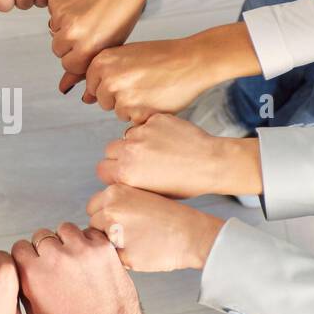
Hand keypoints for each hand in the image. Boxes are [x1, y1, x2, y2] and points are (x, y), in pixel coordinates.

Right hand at [11, 224, 151, 313]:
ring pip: (64, 229)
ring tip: (74, 259)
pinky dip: (88, 242)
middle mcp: (55, 258)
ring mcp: (80, 251)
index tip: (36, 263)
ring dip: (67, 241)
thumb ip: (25, 288)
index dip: (27, 256)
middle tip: (57, 265)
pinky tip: (90, 259)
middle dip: (47, 249)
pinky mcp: (102, 249)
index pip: (20, 247)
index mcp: (33, 274)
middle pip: (41, 236)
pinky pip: (89, 232)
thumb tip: (22, 270)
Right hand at [48, 0, 180, 92]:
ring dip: (66, 25)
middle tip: (91, 28)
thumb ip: (85, 68)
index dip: (81, 57)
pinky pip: (53, 11)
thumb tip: (64, 88)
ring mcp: (61, 13)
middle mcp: (71, 32)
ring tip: (88, 13)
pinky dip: (63, 9)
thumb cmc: (123, 12)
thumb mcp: (109, 45)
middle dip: (70, 43)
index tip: (92, 46)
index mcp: (86, 48)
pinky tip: (82, 2)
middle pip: (58, 49)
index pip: (68, 65)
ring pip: (53, 30)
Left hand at [83, 22, 260, 122]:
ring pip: (117, 111)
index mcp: (101, 61)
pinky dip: (144, 115)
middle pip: (103, 100)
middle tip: (143, 83)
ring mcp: (121, 96)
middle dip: (120, 96)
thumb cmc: (162, 57)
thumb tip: (85, 98)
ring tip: (151, 90)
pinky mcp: (137, 112)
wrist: (191, 61)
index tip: (130, 77)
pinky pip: (132, 121)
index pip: (92, 85)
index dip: (112, 83)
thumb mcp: (126, 56)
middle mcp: (108, 78)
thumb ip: (103, 74)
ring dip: (132, 107)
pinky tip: (156, 99)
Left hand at [86, 184, 224, 271]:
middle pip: (93, 225)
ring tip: (139, 241)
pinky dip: (126, 259)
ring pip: (101, 244)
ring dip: (114, 245)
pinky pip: (115, 260)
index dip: (105, 216)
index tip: (121, 221)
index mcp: (114, 192)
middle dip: (106, 231)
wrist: (192, 234)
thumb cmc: (169, 216)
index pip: (93, 208)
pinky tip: (143, 251)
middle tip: (132, 232)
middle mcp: (111, 210)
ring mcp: (116, 234)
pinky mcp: (125, 256)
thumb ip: (116, 202)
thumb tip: (97, 214)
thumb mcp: (140, 196)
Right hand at [97, 114, 263, 198]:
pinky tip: (168, 140)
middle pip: (110, 149)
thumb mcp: (151, 193)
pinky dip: (152, 130)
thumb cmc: (185, 183)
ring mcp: (142, 132)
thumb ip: (129, 183)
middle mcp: (130, 151)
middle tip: (140, 160)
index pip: (102, 168)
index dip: (113, 171)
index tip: (124, 171)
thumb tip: (118, 176)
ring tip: (158, 150)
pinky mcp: (155, 119)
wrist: (211, 164)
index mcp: (126, 173)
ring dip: (137, 141)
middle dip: (121, 154)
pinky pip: (144, 123)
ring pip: (128, 135)